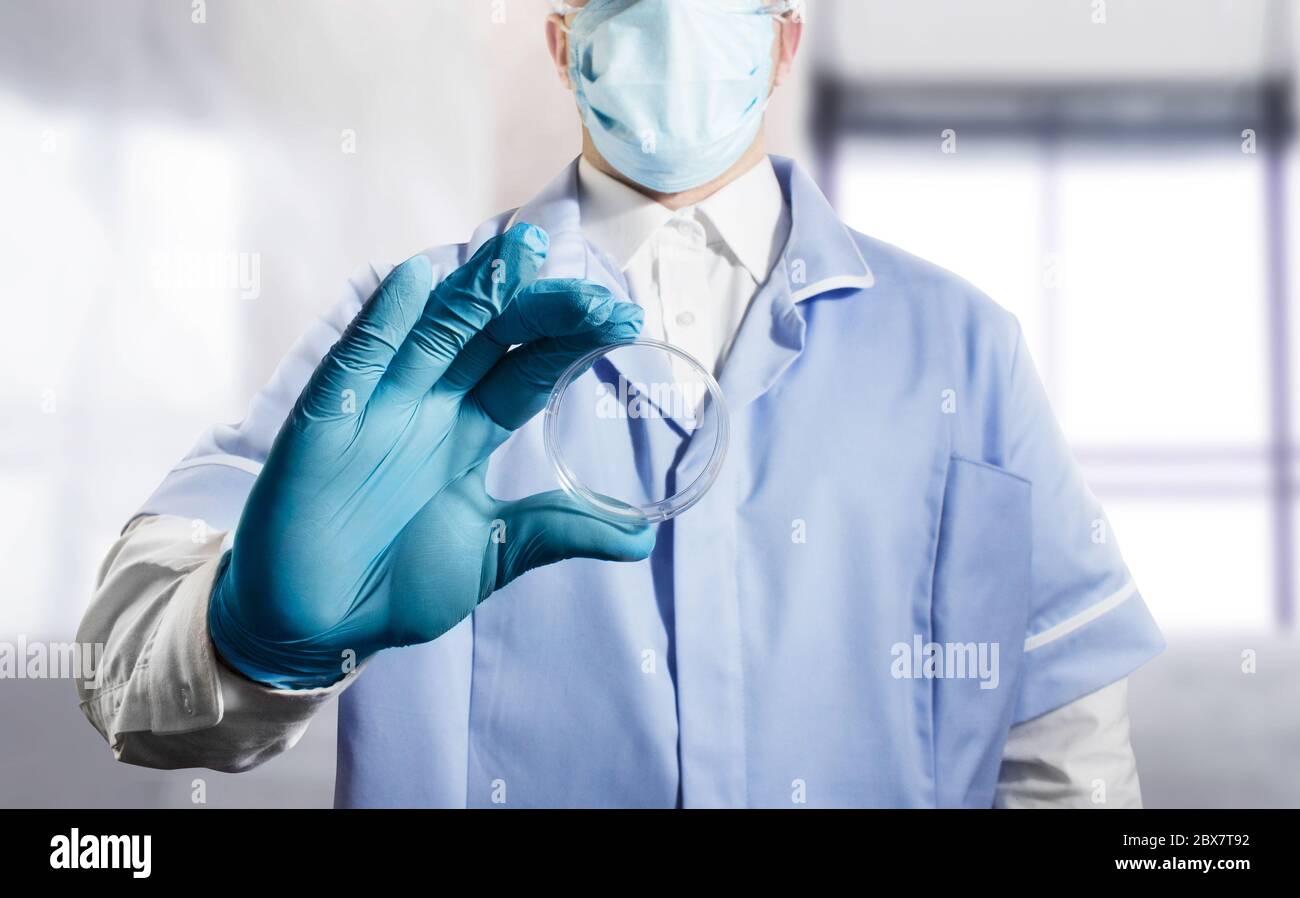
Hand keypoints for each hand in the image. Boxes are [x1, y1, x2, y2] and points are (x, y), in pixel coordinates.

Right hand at [209, 223, 651, 687]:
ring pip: (432, 332)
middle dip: (540, 307)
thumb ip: (558, 532)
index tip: (626, 318)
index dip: (574, 340)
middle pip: (493, 338)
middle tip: (589, 287)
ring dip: (473, 291)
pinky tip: (415, 281)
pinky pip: (355, 361)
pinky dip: (382, 322)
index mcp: (472, 431)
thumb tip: (643, 538)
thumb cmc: (398, 587)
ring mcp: (379, 407)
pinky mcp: (325, 422)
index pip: (532, 370)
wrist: (316, 628)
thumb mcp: (492, 555)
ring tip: (517, 249)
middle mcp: (431, 406)